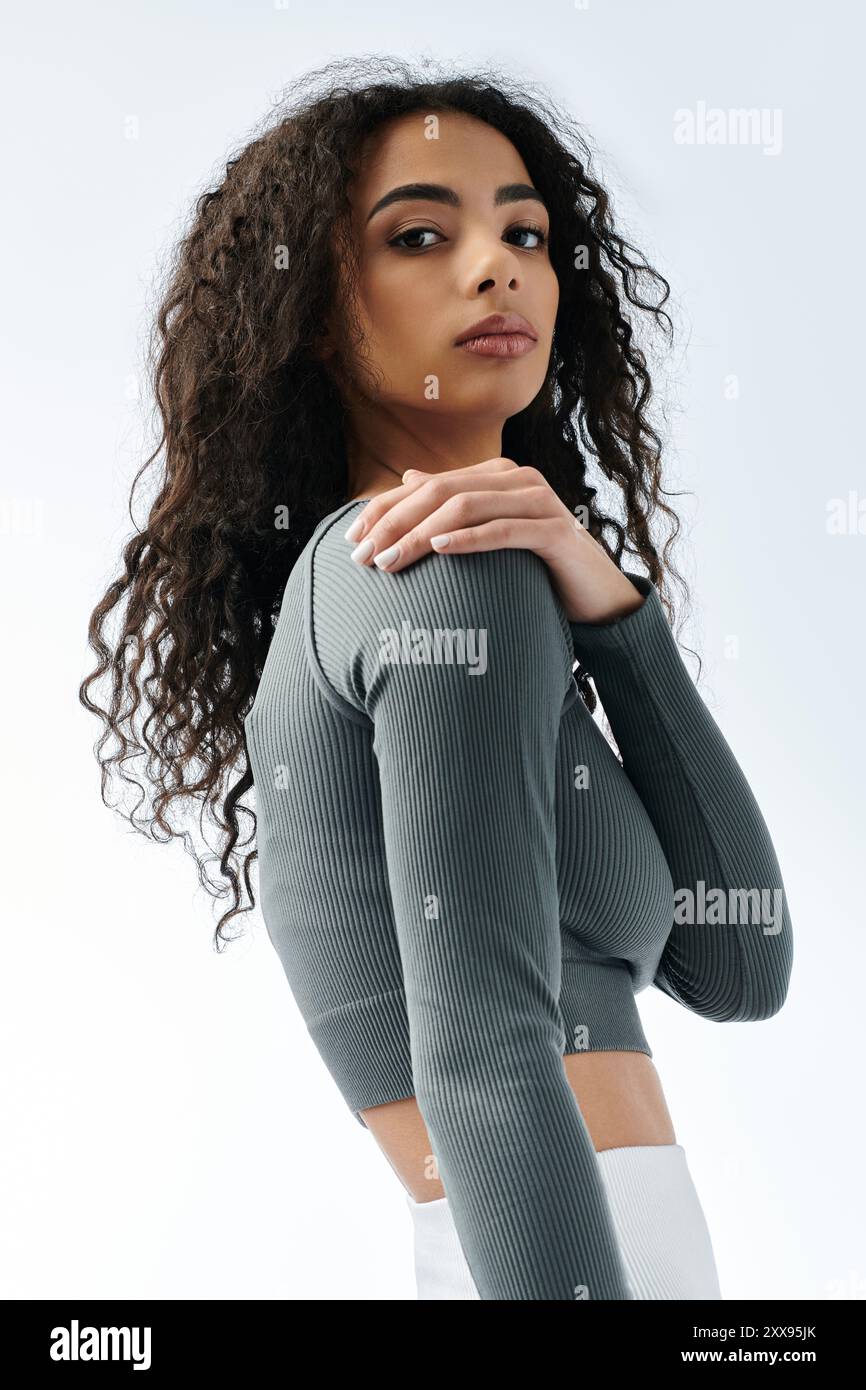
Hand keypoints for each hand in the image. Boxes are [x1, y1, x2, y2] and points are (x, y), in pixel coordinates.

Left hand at [343, 458, 645, 624]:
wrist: (596, 594)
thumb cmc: (536, 567)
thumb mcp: (489, 534)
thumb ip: (453, 505)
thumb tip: (409, 478)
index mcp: (495, 475)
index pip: (426, 485)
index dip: (385, 508)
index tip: (351, 539)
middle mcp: (516, 479)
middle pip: (440, 492)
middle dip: (395, 523)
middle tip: (363, 556)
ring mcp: (539, 501)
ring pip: (466, 507)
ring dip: (421, 534)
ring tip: (390, 561)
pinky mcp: (556, 531)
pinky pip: (505, 530)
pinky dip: (469, 538)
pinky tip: (441, 550)